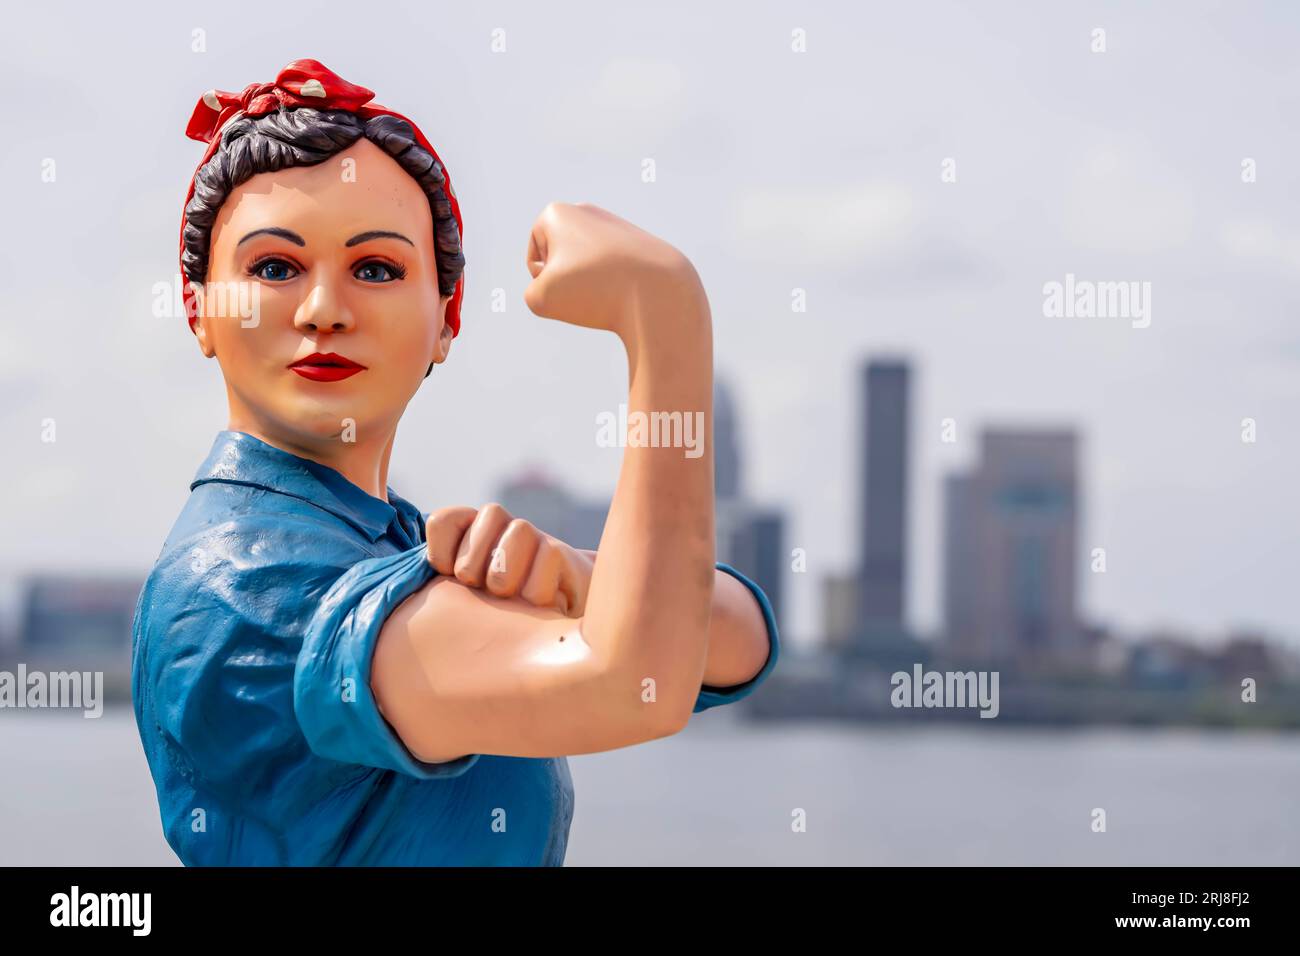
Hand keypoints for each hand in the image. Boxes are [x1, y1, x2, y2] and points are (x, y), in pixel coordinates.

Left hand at [424, 503, 593, 616]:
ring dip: (506, 572)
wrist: (552, 621)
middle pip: (490, 514)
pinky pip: (548, 557)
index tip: (446, 575)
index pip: (445, 519)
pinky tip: (536, 606)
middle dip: (477, 560)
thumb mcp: (463, 600)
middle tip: (481, 588)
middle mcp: (505, 526)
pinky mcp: (563, 556)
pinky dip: (536, 589)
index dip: (441, 548)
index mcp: (471, 532)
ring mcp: (536, 538)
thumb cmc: (497, 613)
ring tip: (506, 598)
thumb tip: (404, 588)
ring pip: (520, 530)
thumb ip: (438, 587)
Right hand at [523, 201, 703, 340]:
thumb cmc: (595, 290)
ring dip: (595, 288)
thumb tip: (573, 285)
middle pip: (564, 265)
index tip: (570, 282)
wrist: (658, 291)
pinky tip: (632, 290)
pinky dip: (617, 289)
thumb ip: (534, 292)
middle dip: (571, 283)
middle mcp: (585, 211)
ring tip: (613, 290)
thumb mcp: (540, 299)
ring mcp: (614, 225)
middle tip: (592, 289)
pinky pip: (615, 276)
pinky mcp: (637, 243)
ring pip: (591, 272)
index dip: (546, 283)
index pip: (535, 262)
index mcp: (556, 213)